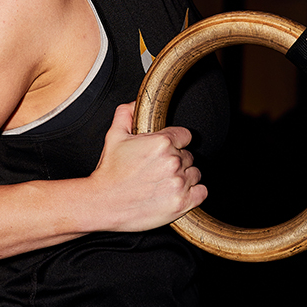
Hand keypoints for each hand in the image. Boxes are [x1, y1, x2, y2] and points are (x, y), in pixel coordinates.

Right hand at [89, 102, 206, 231]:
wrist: (104, 203)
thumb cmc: (109, 172)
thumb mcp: (114, 136)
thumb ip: (126, 114)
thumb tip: (135, 103)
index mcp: (161, 142)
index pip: (185, 135)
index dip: (175, 141)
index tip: (166, 149)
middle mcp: (173, 162)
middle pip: (188, 155)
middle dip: (177, 160)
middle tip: (159, 168)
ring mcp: (178, 183)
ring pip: (195, 173)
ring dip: (184, 177)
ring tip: (165, 181)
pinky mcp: (181, 203)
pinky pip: (202, 192)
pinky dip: (193, 193)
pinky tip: (178, 192)